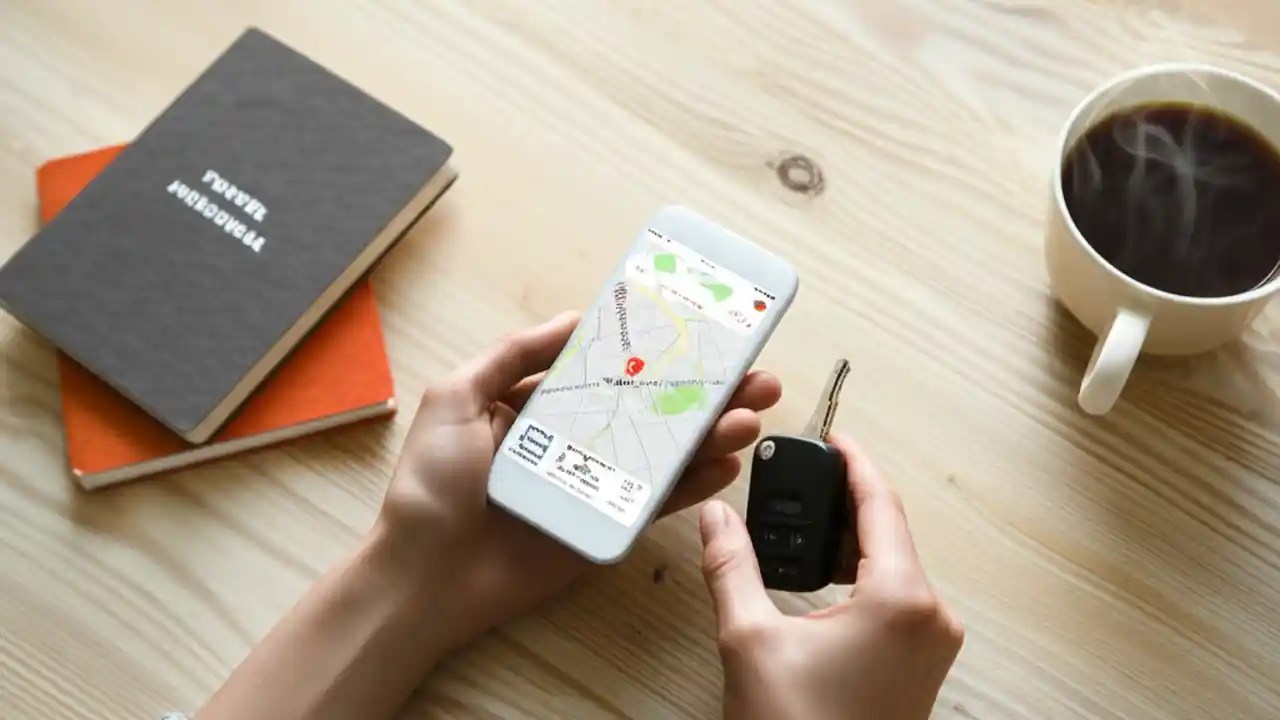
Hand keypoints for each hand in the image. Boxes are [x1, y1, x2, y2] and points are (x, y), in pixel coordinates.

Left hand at [376, 311, 782, 651]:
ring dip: (710, 433)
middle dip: (702, 391)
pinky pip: (655, 501)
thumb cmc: (430, 488)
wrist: (425, 579)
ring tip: (751, 414)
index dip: (654, 351)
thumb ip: (512, 354)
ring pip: (662, 452)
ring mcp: (591, 483)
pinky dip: (693, 484)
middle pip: (649, 407)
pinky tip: (726, 463)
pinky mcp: (603, 526)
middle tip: (754, 374)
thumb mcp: (456, 399)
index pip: (608, 369)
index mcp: (536, 404)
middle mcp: (570, 439)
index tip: (698, 332)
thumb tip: (573, 318)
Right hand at [698, 433, 963, 719]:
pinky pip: (896, 597)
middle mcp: (931, 616)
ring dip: (849, 541)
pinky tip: (820, 576)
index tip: (832, 434)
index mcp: (903, 599)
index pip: (881, 504)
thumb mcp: (750, 640)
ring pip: (893, 564)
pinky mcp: (920, 664)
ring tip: (800, 525)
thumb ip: (732, 567)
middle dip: (843, 501)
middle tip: (800, 477)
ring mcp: (931, 643)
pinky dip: (860, 575)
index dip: (853, 461)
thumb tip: (716, 519)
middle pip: (890, 531)